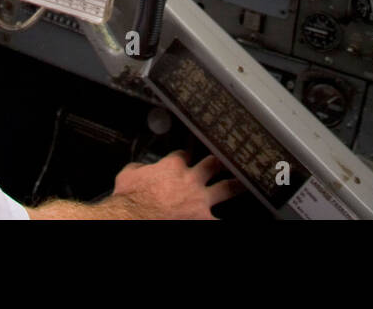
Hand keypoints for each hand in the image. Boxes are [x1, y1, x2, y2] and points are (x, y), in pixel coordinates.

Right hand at [105, 151, 242, 218]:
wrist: (131, 218)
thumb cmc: (129, 200)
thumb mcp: (127, 174)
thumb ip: (139, 168)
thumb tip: (139, 168)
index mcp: (172, 166)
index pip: (185, 154)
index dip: (186, 154)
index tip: (187, 156)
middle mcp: (191, 180)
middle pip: (213, 163)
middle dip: (221, 160)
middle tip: (231, 157)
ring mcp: (200, 201)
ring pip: (226, 188)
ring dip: (236, 185)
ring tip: (244, 183)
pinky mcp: (202, 219)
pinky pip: (218, 219)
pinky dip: (222, 218)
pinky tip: (231, 218)